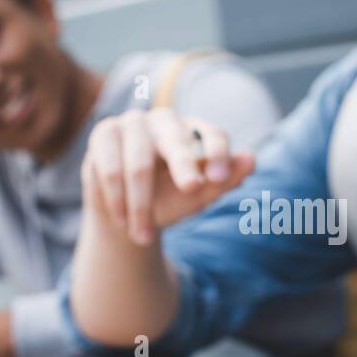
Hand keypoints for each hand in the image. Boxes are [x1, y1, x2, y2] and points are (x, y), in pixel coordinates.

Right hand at [81, 109, 254, 245]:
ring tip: (143, 236)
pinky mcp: (104, 133)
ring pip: (140, 163)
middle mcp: (165, 120)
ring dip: (141, 204)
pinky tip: (122, 221)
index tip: (221, 177)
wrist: (124, 213)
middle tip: (192, 189)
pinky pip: (111, 168)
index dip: (218, 153)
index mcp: (194, 131)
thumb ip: (223, 181)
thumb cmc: (166, 200)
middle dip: (184, 167)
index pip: (212, 135)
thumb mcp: (196, 196)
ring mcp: (132, 123)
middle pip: (176, 141)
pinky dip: (117, 198)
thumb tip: (252, 159)